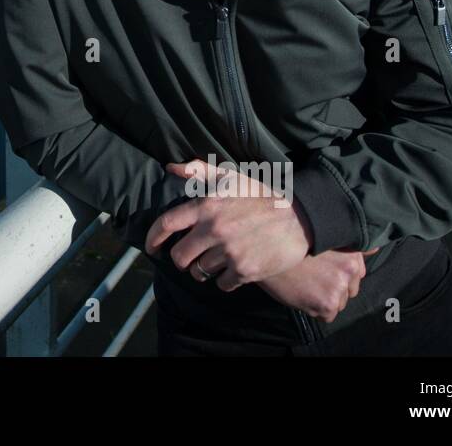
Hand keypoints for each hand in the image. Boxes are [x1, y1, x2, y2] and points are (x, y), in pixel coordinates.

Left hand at [146, 158, 311, 290]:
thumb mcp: (229, 177)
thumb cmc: (260, 196)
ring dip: (203, 270)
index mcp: (206, 206)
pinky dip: (224, 281)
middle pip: (179, 257)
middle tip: (190, 258)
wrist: (299, 218)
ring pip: (200, 272)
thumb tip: (170, 167)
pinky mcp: (245, 270)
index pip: (166, 225)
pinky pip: (222, 284)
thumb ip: (198, 171)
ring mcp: (229, 252)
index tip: (151, 248)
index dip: (152, 239)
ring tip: (212, 263)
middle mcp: (214, 230)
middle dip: (182, 260)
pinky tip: (231, 271)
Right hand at [256, 248, 379, 321]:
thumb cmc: (290, 243)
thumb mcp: (322, 238)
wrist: (264, 251)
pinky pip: (328, 315)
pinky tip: (302, 293)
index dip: (338, 272)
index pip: (357, 272)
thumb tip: (376, 249)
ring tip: (304, 283)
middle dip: (334, 287)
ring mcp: (340, 287)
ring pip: (339, 303)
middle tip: (312, 276)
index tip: (322, 268)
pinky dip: (315, 309)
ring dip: (324, 298)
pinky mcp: (328, 303)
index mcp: (351, 252)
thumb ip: (349, 246)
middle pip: (349, 290)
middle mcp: (351, 269)